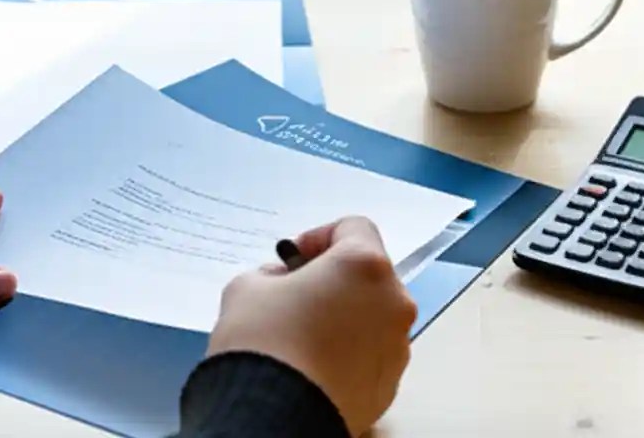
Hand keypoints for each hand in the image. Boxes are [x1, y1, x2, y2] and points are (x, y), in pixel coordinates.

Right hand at [207, 216, 416, 436]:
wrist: (271, 415)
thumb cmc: (262, 344)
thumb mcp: (247, 287)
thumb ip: (272, 274)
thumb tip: (283, 284)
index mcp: (364, 267)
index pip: (354, 228)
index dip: (320, 236)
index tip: (294, 257)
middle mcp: (392, 303)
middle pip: (368, 275)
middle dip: (333, 279)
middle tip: (295, 293)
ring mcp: (396, 347)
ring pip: (371, 316)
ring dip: (343, 316)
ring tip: (301, 335)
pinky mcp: (389, 386)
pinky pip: (370, 354)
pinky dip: (347, 352)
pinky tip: (312, 365)